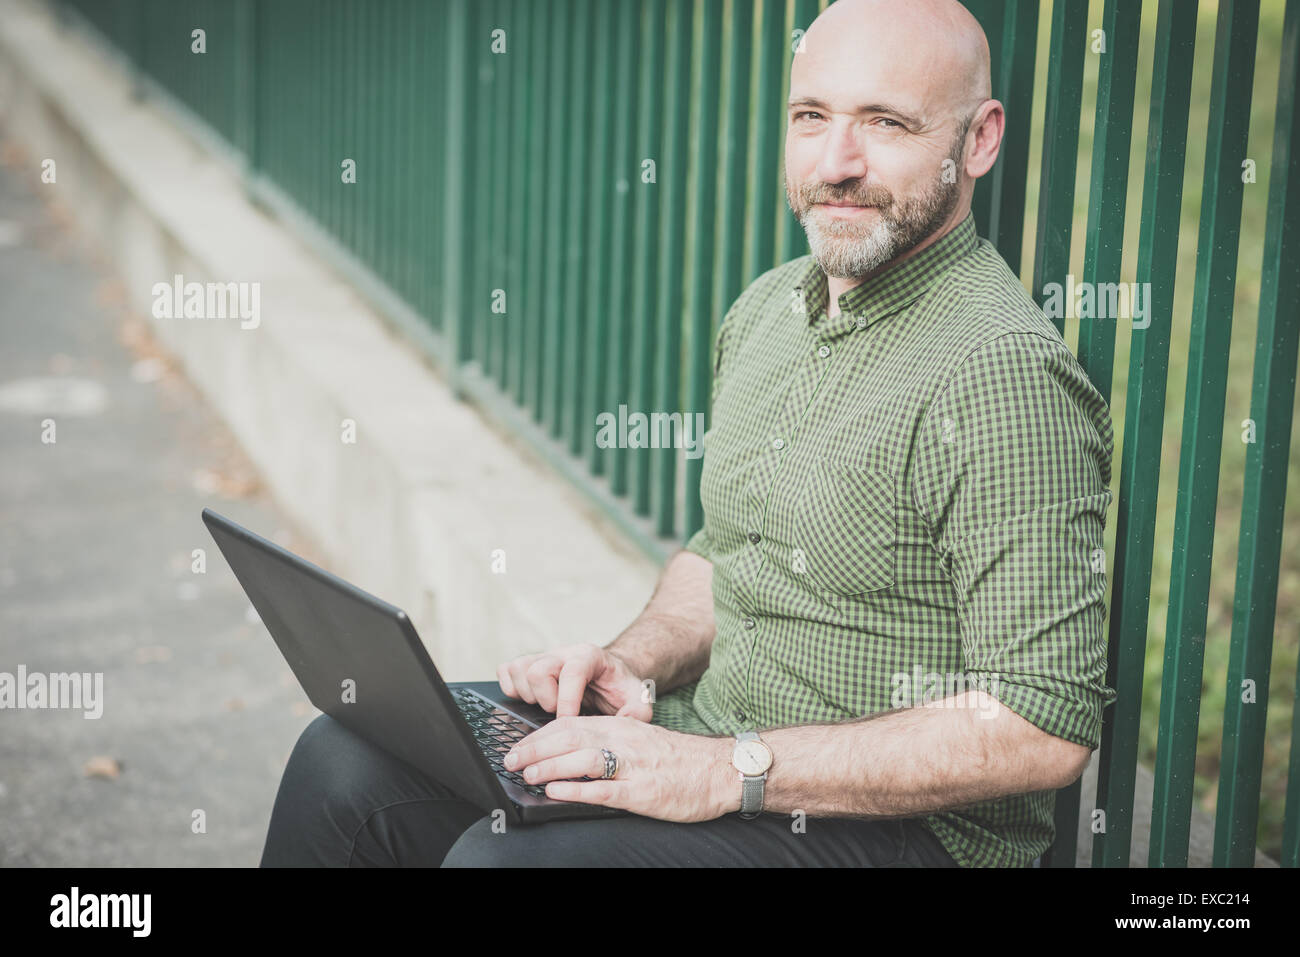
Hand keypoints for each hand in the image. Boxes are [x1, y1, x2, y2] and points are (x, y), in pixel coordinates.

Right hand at [496, 644, 653, 720]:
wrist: (609, 677)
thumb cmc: (620, 689)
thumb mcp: (638, 699)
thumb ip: (638, 711)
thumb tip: (625, 722)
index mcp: (590, 656)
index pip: (572, 671)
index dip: (567, 700)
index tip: (570, 721)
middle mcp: (563, 652)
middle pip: (538, 669)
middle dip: (546, 699)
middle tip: (559, 714)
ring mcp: (543, 656)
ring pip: (519, 669)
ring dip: (528, 695)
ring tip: (546, 707)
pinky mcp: (527, 664)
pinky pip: (505, 671)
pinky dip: (511, 689)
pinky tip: (529, 700)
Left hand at [503, 715, 738, 821]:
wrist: (720, 770)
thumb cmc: (679, 759)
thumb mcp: (640, 741)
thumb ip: (610, 741)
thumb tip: (571, 751)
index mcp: (620, 727)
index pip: (570, 724)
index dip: (539, 735)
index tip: (518, 745)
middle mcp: (623, 741)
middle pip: (569, 737)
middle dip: (535, 748)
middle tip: (510, 760)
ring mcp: (632, 766)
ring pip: (582, 758)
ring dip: (549, 766)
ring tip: (527, 774)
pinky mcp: (642, 791)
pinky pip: (604, 789)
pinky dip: (576, 790)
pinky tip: (556, 791)